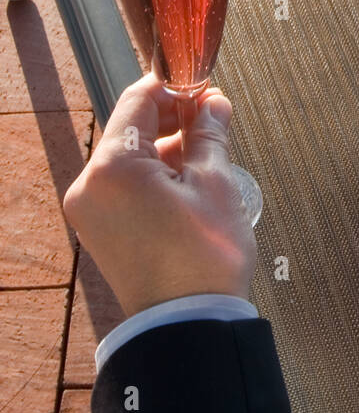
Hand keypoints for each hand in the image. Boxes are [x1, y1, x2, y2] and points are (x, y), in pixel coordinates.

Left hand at [63, 71, 256, 316]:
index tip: (204, 86)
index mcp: (112, 168)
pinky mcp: (99, 230)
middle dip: (172, 119)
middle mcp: (89, 186)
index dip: (174, 87)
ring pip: (128, 157)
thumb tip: (214, 104)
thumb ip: (209, 133)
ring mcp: (90, 210)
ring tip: (207, 151)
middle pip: (130, 128)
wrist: (189, 325)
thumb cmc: (203, 259)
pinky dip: (152, 174)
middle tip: (213, 117)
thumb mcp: (214, 182)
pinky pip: (123, 185)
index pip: (138, 101)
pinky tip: (188, 178)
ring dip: (164, 146)